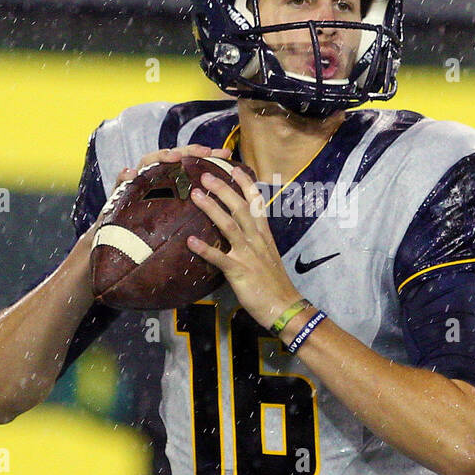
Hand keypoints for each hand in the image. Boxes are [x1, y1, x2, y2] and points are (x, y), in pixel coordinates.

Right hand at [73, 144, 234, 275]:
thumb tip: (225, 199)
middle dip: (189, 151)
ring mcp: (137, 182)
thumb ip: (195, 204)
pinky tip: (129, 173)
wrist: (122, 244)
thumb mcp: (178, 216)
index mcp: (170, 180)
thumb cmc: (155, 230)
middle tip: (207, 151)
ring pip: (147, 162)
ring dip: (159, 157)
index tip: (226, 153)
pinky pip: (120, 182)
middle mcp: (154, 176)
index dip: (209, 156)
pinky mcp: (120, 193)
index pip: (190, 161)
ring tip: (172, 156)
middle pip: (171, 156)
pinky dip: (123, 176)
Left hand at [187, 166, 301, 330]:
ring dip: (211, 209)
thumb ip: (255, 242)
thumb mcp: (268, 256)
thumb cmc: (274, 284)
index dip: (245, 184)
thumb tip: (241, 232)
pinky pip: (219, 257)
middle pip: (240, 208)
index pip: (256, 203)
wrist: (285, 307)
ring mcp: (248, 255)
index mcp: (264, 235)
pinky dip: (205, 249)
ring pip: (229, 226)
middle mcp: (256, 240)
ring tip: (195, 196)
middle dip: (223, 189)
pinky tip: (190, 241)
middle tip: (205, 176)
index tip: (235, 168)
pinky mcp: (239, 271)